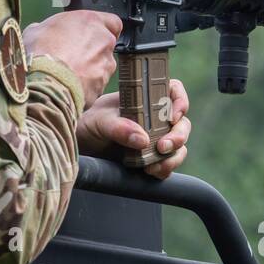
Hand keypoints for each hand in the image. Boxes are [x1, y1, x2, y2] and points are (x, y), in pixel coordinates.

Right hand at [23, 10, 122, 103]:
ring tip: (68, 74)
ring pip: (102, 66)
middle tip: (73, 56)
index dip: (102, 29)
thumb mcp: (35, 30)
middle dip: (93, 51)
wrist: (45, 82)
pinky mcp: (102, 85)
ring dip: (90, 69)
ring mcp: (105, 64)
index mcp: (90, 21)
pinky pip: (96, 84)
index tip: (90, 35)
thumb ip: (48, 29)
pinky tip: (69, 86)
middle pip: (106, 45)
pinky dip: (86, 85)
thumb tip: (43, 33)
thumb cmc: (41, 53)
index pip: (112, 22)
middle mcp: (103, 41)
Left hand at [76, 78, 191, 178]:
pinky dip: (165, 169)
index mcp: (145, 98)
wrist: (82, 148)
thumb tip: (142, 139)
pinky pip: (169, 164)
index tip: (173, 116)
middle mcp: (155, 117)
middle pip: (182, 122)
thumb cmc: (90, 124)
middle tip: (163, 146)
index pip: (173, 91)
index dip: (180, 101)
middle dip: (178, 135)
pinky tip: (151, 171)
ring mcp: (156, 138)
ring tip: (154, 166)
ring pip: (179, 146)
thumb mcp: (98, 121)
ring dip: (173, 157)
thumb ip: (118, 127)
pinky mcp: (153, 158)